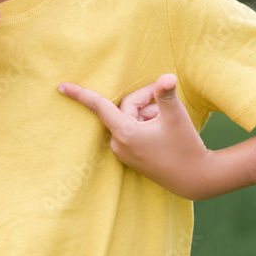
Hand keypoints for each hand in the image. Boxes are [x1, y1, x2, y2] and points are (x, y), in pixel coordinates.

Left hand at [57, 74, 221, 199]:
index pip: (98, 106)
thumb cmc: (186, 146)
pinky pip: (132, 129)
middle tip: (167, 107)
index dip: (79, 94)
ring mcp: (123, 151)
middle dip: (147, 101)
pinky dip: (146, 124)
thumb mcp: (176, 117)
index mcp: (125, 133)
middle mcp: (119, 144)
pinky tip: (163, 133)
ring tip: (168, 124)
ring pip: (131, 118)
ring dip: (149, 114)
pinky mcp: (129, 156)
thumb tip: (166, 76)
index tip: (60, 86)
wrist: (195, 178)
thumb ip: (166, 94)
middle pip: (126, 107)